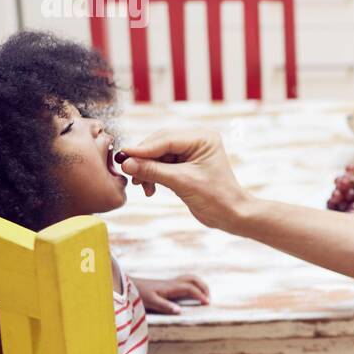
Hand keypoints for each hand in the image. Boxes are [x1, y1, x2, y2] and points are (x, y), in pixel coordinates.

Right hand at [119, 128, 251, 231]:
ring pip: (158, 155)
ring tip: (140, 184)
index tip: (123, 155)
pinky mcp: (185, 165)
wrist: (230, 214)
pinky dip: (153, 175)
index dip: (144, 148)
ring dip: (147, 170)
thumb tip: (126, 163)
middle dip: (143, 159)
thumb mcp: (181, 182)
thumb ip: (153, 171)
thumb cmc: (215, 197)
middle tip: (128, 172)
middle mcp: (197, 141)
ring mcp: (190, 152)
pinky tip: (149, 188)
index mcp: (203, 138)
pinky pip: (162, 165)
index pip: (166, 139)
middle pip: (159, 144)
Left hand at [133, 274, 210, 314]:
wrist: (131, 285)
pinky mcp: (168, 284)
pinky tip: (191, 293)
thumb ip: (165, 306)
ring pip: (190, 278)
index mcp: (171, 287)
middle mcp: (173, 283)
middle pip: (193, 280)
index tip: (207, 303)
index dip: (200, 295)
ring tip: (204, 295)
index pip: (191, 289)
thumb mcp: (151, 301)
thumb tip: (180, 311)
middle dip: (204, 287)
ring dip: (199, 284)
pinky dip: (193, 285)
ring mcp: (171, 282)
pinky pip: (185, 281)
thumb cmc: (140, 293)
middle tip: (209, 298)